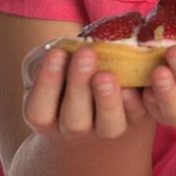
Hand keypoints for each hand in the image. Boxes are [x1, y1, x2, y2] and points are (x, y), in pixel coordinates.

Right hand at [21, 41, 154, 140]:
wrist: (100, 92)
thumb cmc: (68, 72)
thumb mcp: (55, 65)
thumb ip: (56, 58)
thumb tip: (67, 45)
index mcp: (48, 117)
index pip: (39, 111)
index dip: (46, 83)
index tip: (56, 52)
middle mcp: (75, 130)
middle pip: (74, 122)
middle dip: (79, 86)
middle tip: (86, 54)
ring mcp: (105, 130)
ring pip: (107, 127)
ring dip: (107, 100)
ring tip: (106, 74)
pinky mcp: (135, 122)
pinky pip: (136, 117)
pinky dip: (134, 103)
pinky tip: (132, 85)